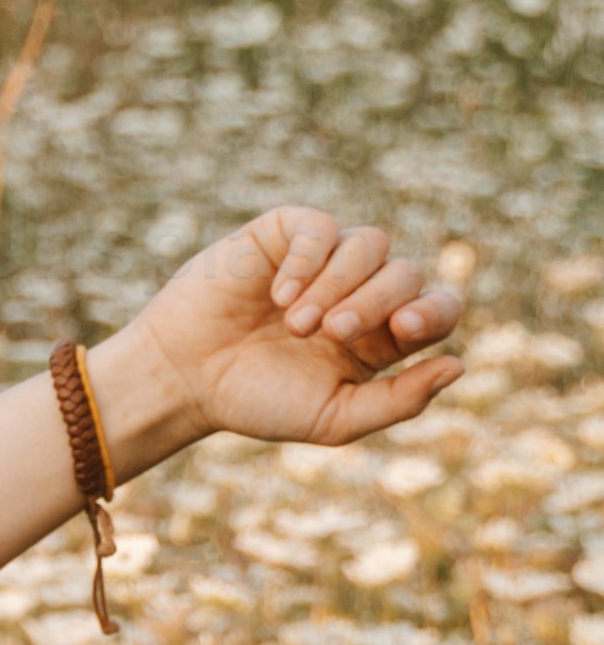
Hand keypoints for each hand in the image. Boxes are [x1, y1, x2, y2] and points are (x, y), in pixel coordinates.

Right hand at [111, 212, 466, 461]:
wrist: (183, 378)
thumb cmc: (257, 400)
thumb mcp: (334, 418)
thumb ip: (398, 400)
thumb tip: (461, 364)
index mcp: (380, 336)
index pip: (436, 308)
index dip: (434, 310)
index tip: (405, 328)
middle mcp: (359, 291)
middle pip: (406, 272)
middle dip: (376, 302)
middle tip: (332, 334)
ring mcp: (323, 260)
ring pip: (369, 244)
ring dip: (339, 284)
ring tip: (297, 323)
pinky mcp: (284, 234)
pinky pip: (319, 227)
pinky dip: (308, 259)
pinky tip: (279, 295)